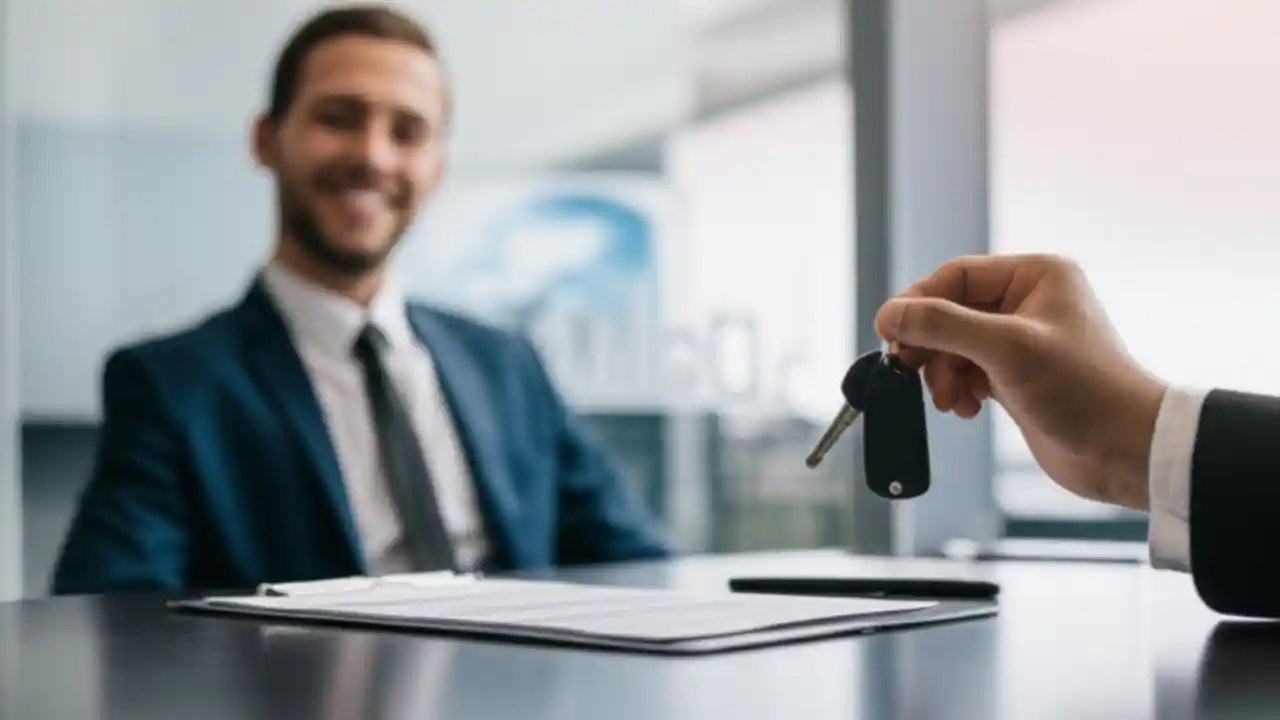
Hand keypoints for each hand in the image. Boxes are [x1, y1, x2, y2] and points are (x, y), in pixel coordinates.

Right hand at [875, 254, 1166, 509]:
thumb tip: (889, 314)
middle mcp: (1028, 301)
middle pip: (950, 311)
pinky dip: (958, 389)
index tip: (888, 333)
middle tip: (908, 370)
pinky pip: (968, 371)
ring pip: (954, 345)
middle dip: (930, 345)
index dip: (918, 303)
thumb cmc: (1083, 390)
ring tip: (951, 401)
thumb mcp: (1006, 348)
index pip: (955, 276)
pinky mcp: (1017, 375)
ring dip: (942, 373)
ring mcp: (1021, 340)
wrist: (1125, 451)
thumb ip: (942, 325)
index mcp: (1036, 275)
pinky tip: (967, 409)